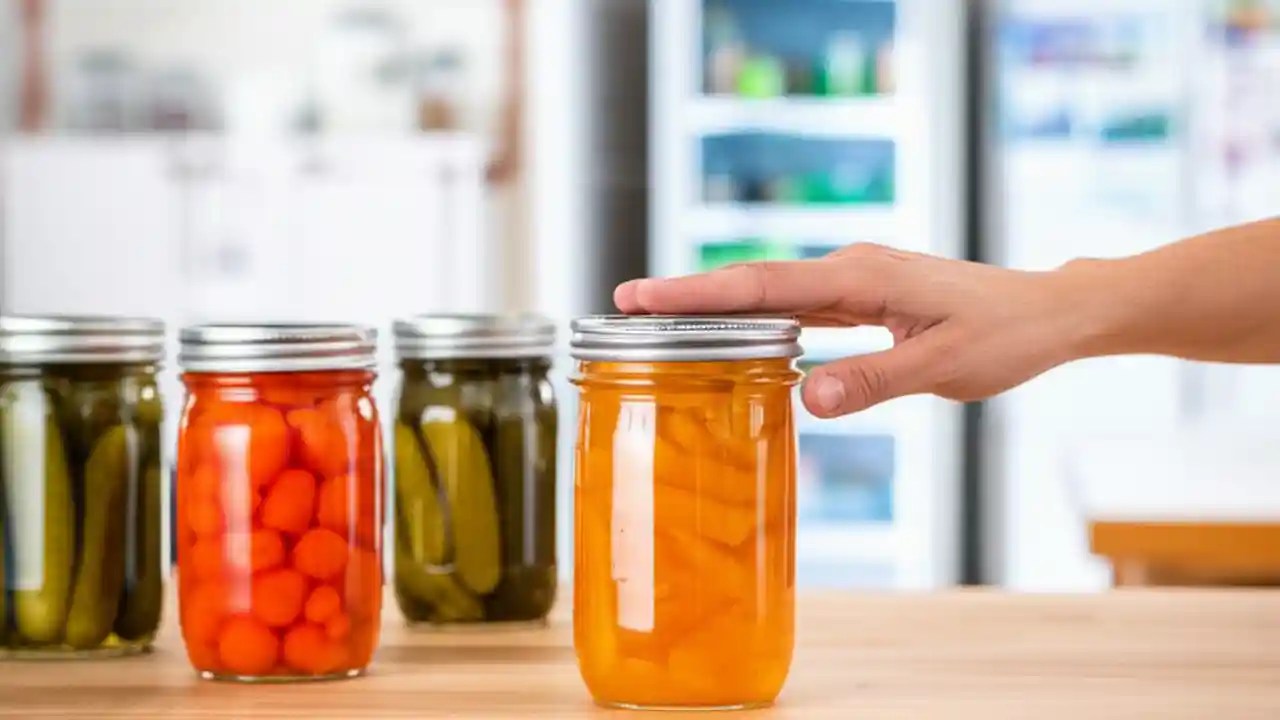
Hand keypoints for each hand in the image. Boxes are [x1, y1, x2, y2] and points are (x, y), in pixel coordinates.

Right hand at [615, 244, 1090, 416]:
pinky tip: (733, 336)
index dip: (697, 292)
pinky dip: (756, 317)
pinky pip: (796, 305)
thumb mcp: (943, 367)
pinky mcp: (862, 295)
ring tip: (659, 323)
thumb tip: (806, 397)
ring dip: (717, 306)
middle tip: (623, 309)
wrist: (1047, 312)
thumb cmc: (1004, 336)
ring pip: (770, 292)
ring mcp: (854, 279)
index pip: (762, 283)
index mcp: (863, 275)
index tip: (640, 295)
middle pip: (752, 281)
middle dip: (687, 294)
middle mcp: (850, 268)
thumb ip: (874, 379)